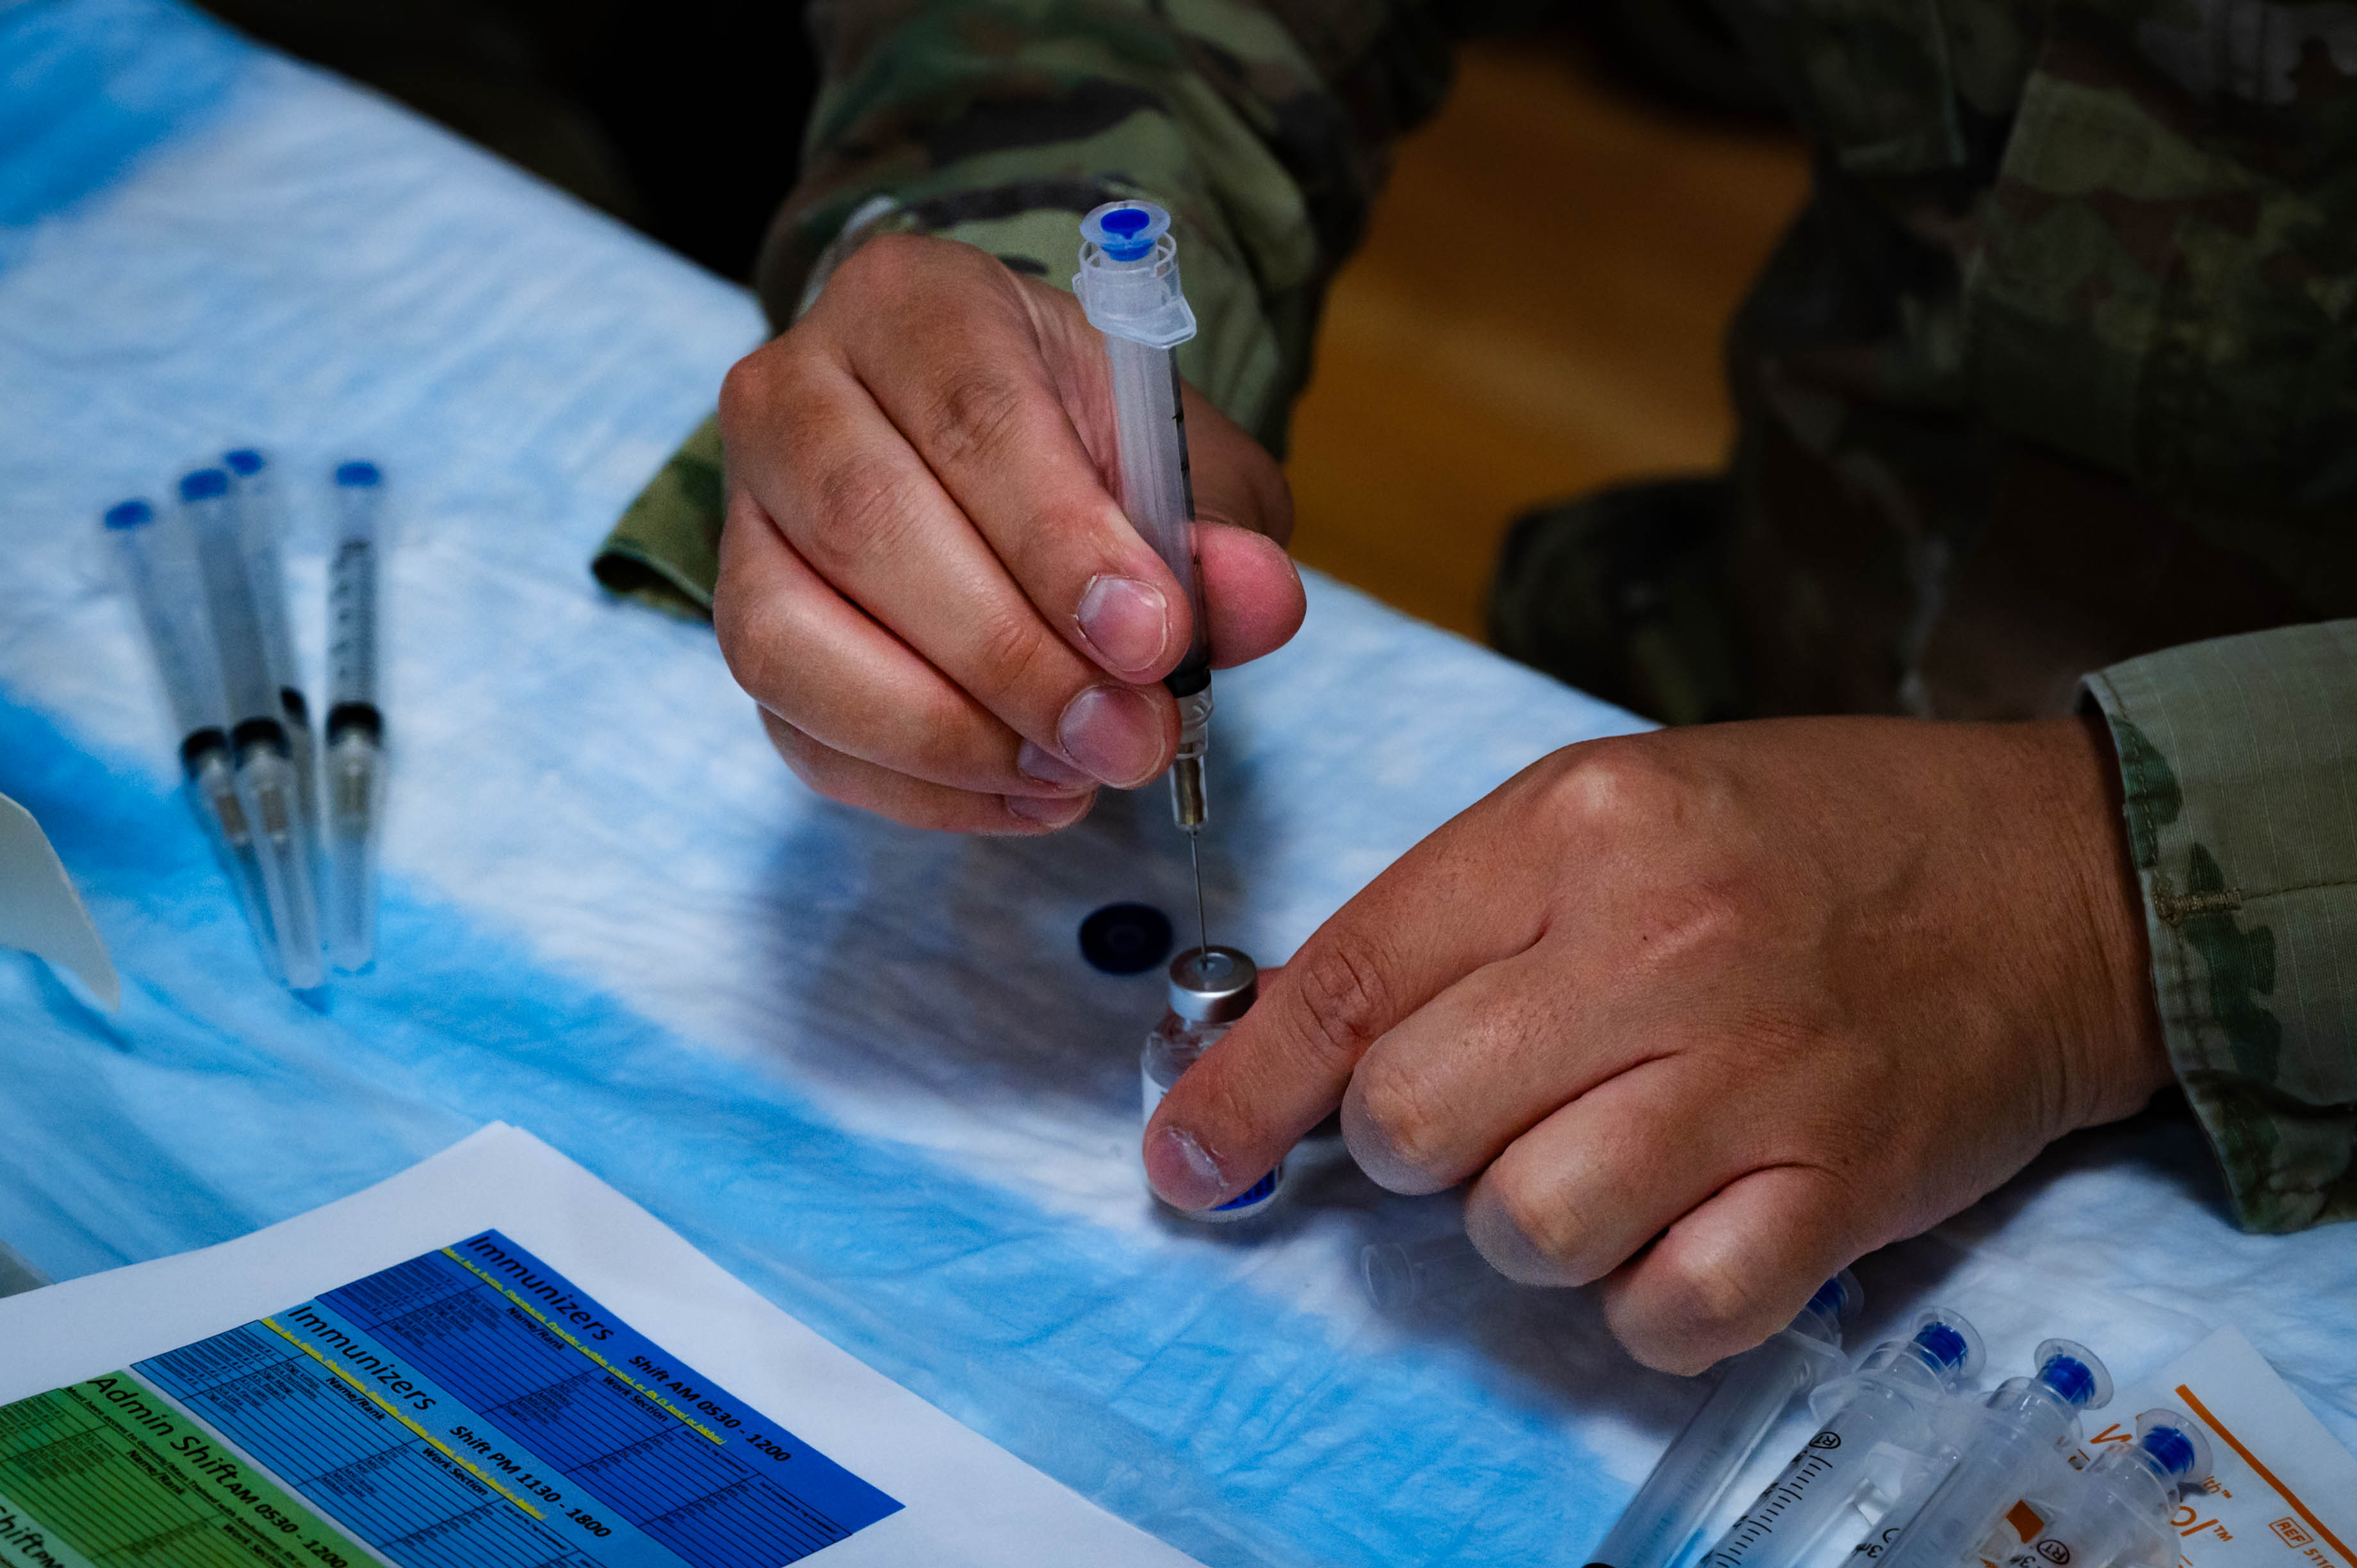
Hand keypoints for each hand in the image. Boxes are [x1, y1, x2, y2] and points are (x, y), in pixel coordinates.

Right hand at [712, 233, 1303, 832]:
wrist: (1005, 459)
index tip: (1151, 641)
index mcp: (914, 305)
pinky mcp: (738, 630)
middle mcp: (794, 391)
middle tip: (1131, 737)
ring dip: (945, 735)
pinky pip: (798, 731)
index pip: (971, 415)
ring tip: (1074, 774)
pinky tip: (1025, 795)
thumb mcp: (1186, 463)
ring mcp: (745, 517)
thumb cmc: (1090, 451)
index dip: (1060, 542)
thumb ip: (1223, 529)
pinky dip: (919, 789)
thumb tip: (1257, 600)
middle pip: (866, 524)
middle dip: (1011, 658)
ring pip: (789, 640)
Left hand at [1144, 715, 2170, 1371]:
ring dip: (1521, 1223)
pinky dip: (1642, 1304)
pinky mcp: (1840, 1187)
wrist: (2050, 874)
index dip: (1242, 1088)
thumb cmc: (1809, 834)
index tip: (1190, 1154)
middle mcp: (1655, 945)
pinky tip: (1674, 1232)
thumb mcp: (1613, 803)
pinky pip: (1667, 1312)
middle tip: (1464, 1119)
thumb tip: (1308, 1045)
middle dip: (1401, 1148)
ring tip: (1589, 1160)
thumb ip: (1461, 912)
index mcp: (1576, 828)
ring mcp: (1754, 1076)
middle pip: (1415, 1119)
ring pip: (1526, 1227)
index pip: (1348, 979)